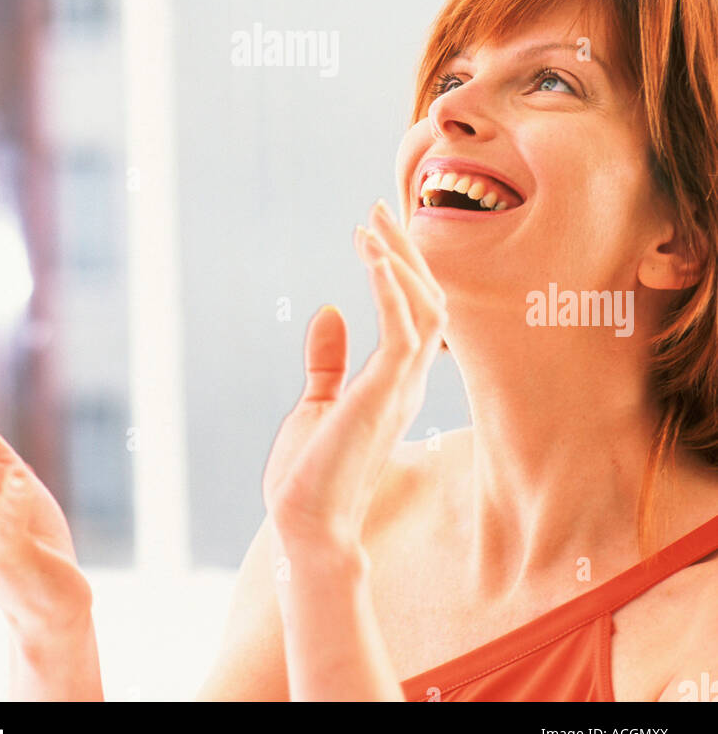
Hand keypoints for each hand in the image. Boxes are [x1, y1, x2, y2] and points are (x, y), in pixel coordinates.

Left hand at [262, 198, 445, 553]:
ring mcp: (400, 388)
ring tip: (371, 224)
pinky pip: (402, 330)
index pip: (414, 312)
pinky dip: (391, 289)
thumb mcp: (318, 404)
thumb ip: (328, 360)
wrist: (306, 526)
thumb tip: (328, 309)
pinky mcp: (384, 395)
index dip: (400, 267)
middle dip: (405, 252)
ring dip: (399, 261)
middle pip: (427, 301)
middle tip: (379, 207)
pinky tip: (372, 257)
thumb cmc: (311, 476)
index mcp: (396, 383)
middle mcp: (407, 382)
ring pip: (423, 309)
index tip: (373, 228)